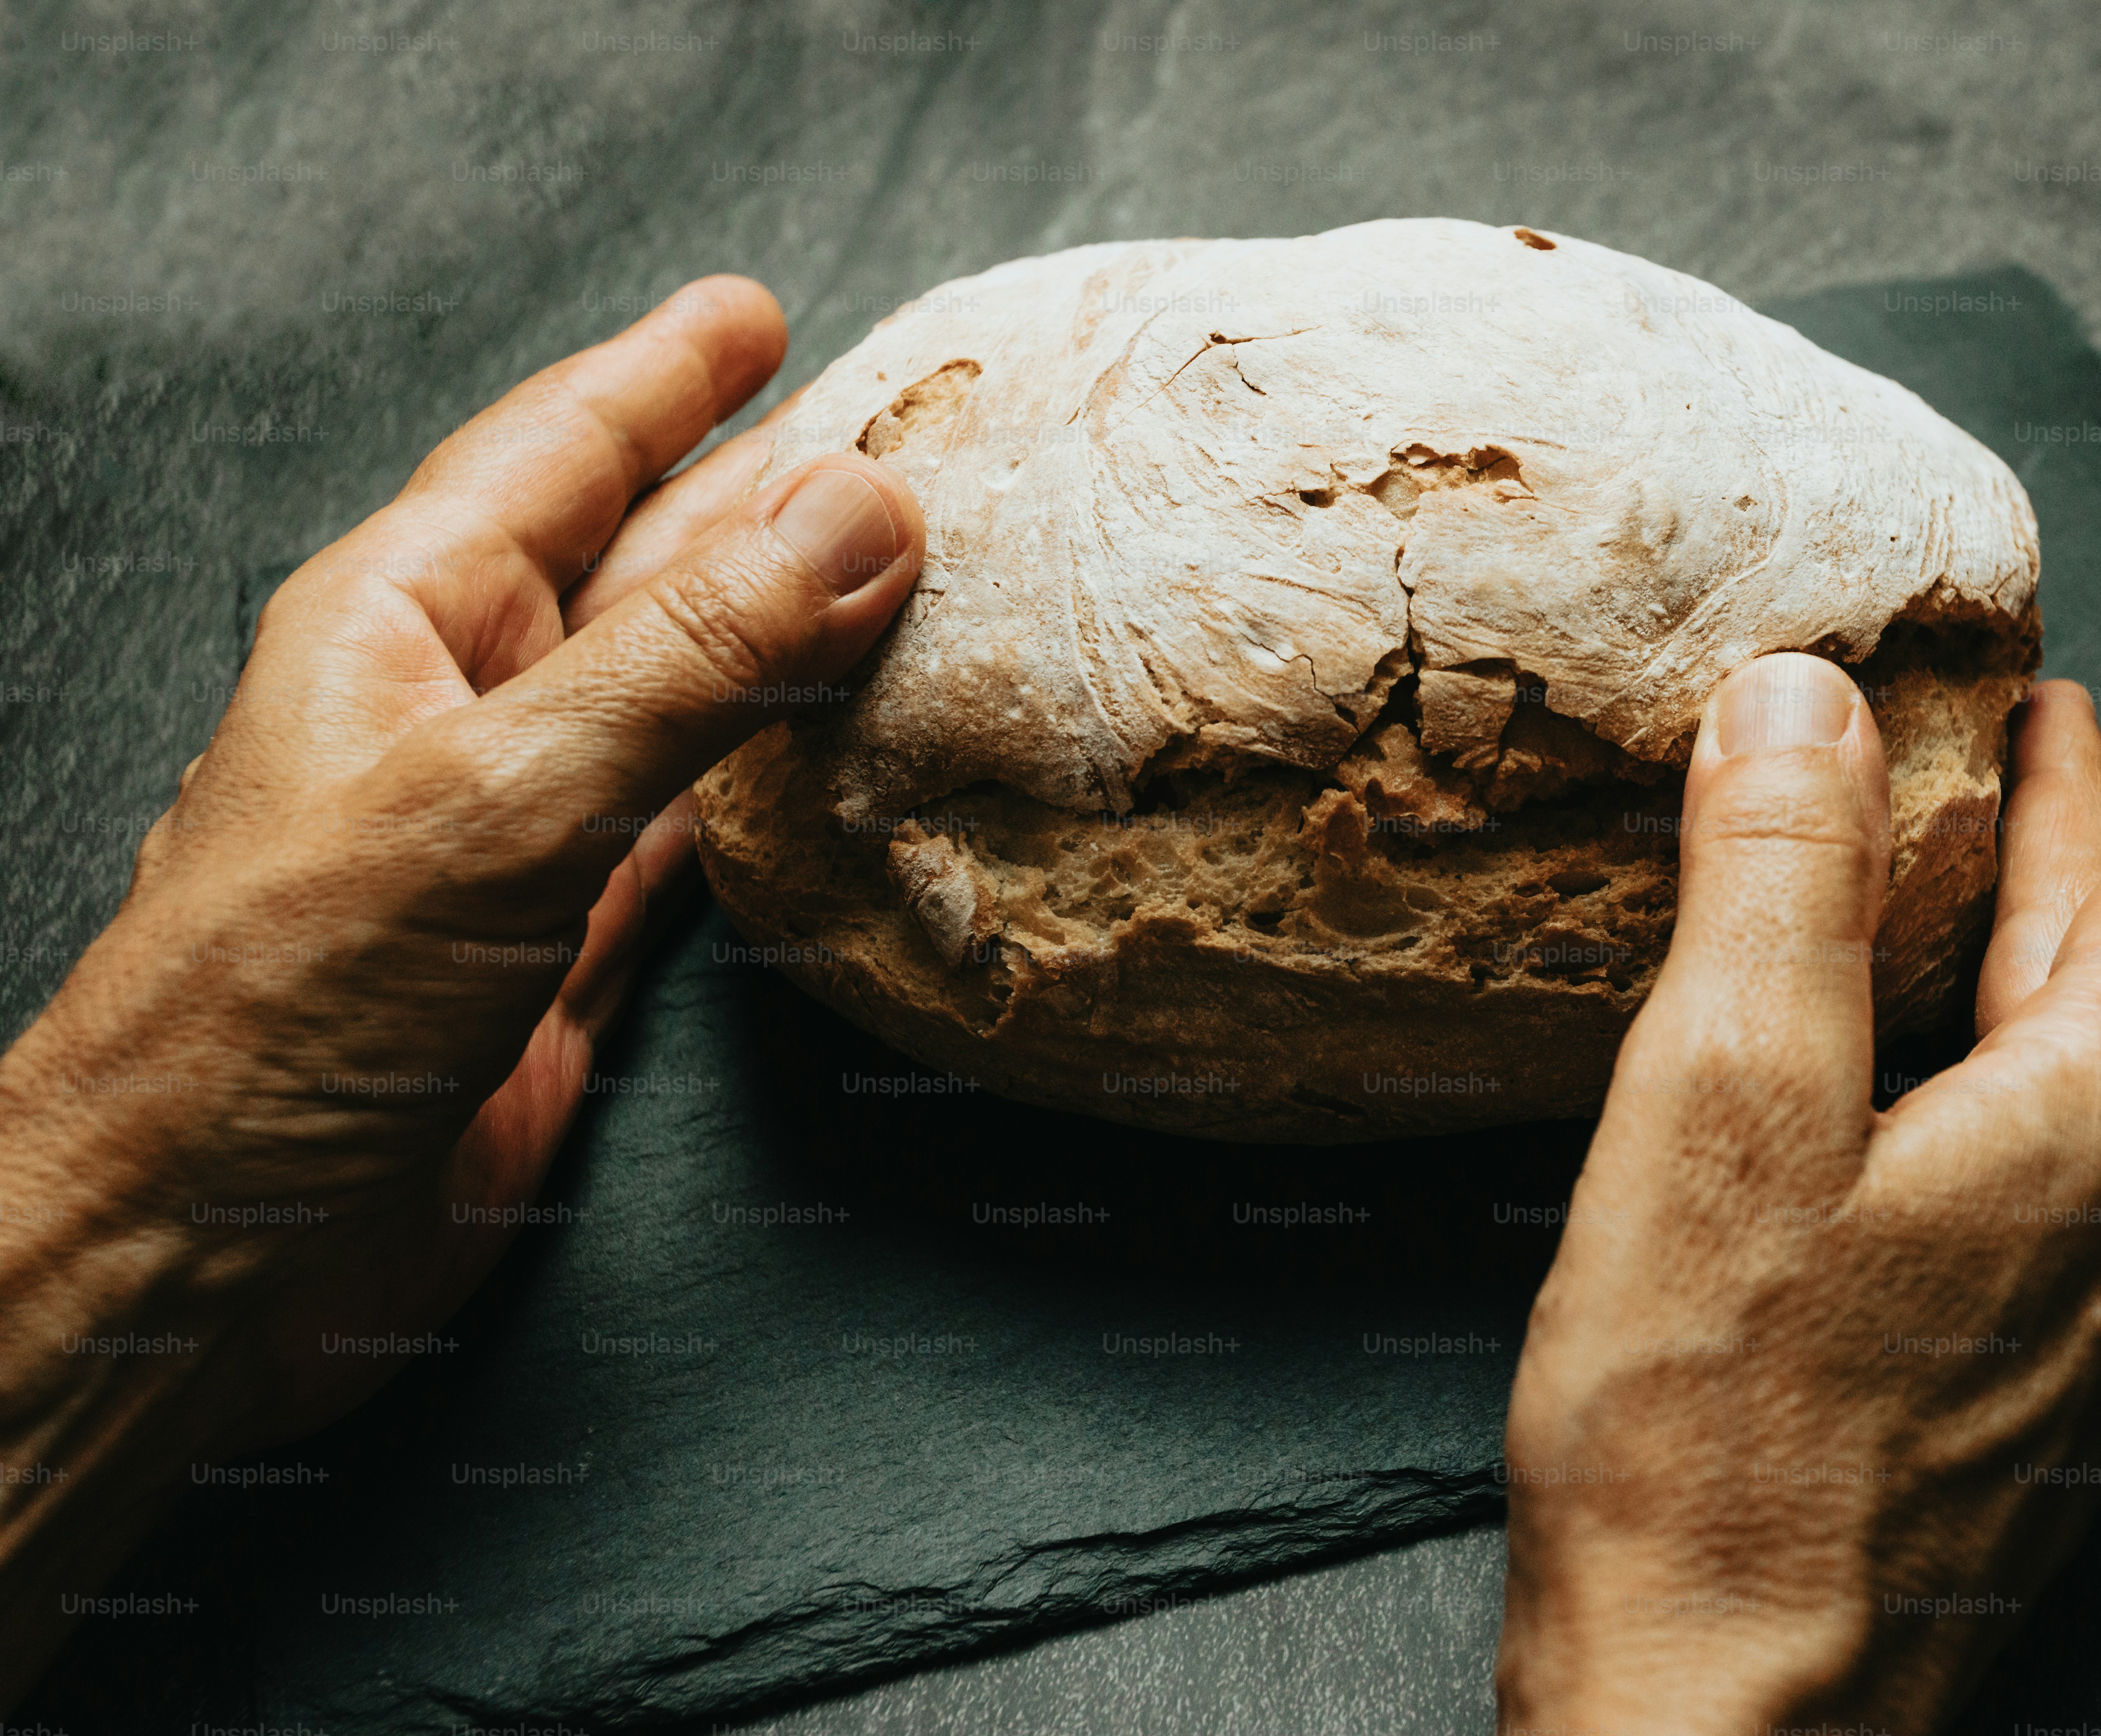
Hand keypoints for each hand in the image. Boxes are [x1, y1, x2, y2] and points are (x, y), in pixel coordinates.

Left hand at [0, 278, 923, 1702]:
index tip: (754, 314)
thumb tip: (860, 515)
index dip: (659, 379)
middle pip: (634, 567)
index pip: (552, 458)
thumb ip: (690, 659)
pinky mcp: (558, 956)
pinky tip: (833, 766)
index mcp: (399, 629)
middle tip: (877, 431)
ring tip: (891, 581)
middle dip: (751, 496)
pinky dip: (771, 792)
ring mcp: (514, 838)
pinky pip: (690, 835)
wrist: (206, 1252)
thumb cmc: (281, 1018)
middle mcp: (459, 716)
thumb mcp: (502, 799)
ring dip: (781, 641)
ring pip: (677, 698)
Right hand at [1496, 655, 2100, 1732]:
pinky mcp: (2025, 1397)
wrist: (1724, 1718)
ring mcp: (2097, 1323)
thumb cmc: (1715, 1432)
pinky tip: (1925, 1105)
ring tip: (1986, 902)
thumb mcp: (1720, 1101)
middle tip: (2057, 755)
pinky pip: (2056, 1185)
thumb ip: (1774, 882)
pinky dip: (2008, 1089)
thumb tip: (1805, 701)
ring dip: (2057, 970)